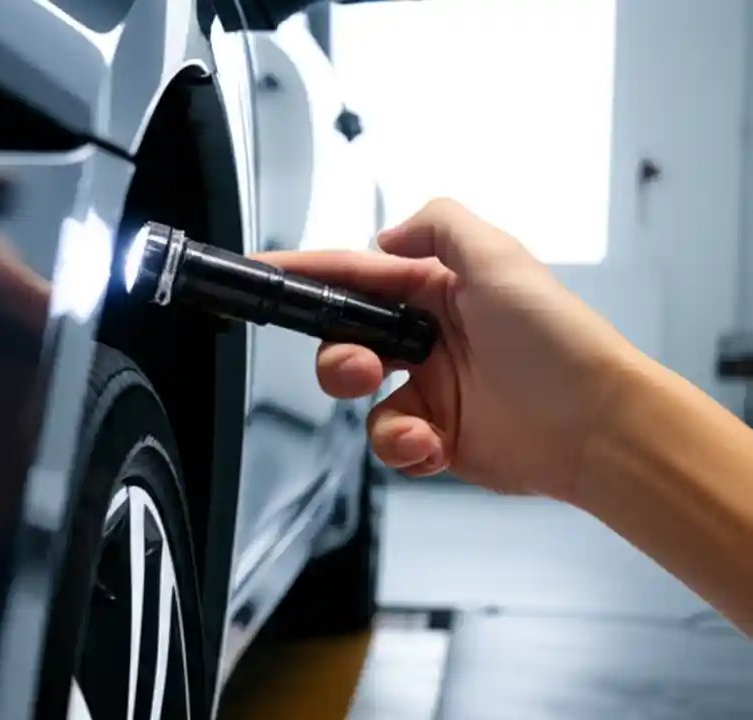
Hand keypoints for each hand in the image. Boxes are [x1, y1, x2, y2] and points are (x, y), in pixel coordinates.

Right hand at [259, 199, 644, 500]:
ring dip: (378, 414)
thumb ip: (439, 224)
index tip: (267, 275)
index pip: (357, 275)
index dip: (308, 274)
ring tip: (413, 424)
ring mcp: (433, 390)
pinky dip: (404, 448)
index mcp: (437, 290)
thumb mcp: (499, 256)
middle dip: (340, 358)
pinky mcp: (439, 438)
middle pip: (346, 342)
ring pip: (363, 401)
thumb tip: (385, 235)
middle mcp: (430, 338)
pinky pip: (391, 444)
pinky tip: (434, 445)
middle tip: (362, 370)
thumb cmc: (557, 341)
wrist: (597, 427)